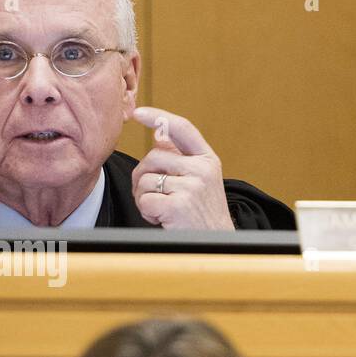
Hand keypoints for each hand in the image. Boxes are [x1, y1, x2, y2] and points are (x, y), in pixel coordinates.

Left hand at [128, 106, 234, 229]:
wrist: (216, 244)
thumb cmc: (202, 213)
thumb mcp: (200, 179)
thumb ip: (181, 158)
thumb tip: (158, 135)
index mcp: (207, 159)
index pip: (182, 128)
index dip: (159, 116)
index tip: (138, 112)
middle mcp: (202, 169)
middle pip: (152, 158)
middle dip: (143, 177)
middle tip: (154, 195)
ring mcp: (192, 186)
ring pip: (145, 180)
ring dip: (145, 198)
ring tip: (163, 209)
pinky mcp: (178, 205)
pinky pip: (145, 200)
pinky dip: (147, 212)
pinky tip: (163, 219)